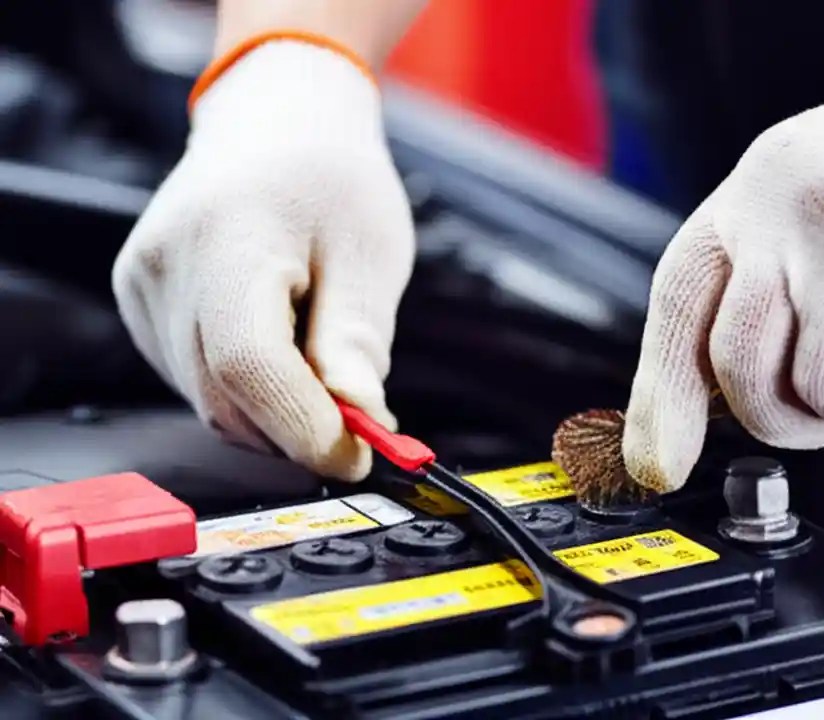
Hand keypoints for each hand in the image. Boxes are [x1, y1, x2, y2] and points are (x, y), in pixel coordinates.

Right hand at [112, 40, 413, 480]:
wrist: (276, 124)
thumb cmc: (331, 180)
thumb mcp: (371, 255)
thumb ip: (357, 343)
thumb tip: (358, 423)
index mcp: (229, 240)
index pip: (251, 366)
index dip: (305, 426)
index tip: (360, 455)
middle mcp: (167, 265)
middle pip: (225, 397)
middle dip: (298, 428)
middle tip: (360, 424)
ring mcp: (142, 287)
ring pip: (209, 402)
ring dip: (275, 413)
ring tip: (322, 361)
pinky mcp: (138, 305)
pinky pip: (195, 382)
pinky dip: (247, 392)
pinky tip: (282, 349)